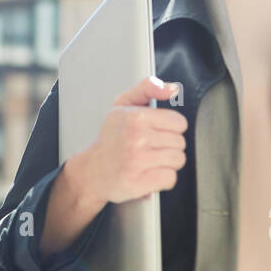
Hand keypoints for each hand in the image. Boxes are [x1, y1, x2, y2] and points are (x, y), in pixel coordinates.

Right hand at [69, 76, 188, 206]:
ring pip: (178, 160)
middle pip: (180, 142)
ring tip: (150, 161)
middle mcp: (137, 138)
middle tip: (150, 148)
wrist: (90, 170)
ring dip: (167, 163)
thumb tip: (172, 89)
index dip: (170, 129)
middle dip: (168, 146)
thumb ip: (147, 88)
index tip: (156, 132)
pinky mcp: (139, 182)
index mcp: (136, 117)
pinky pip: (171, 178)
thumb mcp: (123, 105)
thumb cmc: (110, 138)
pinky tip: (149, 173)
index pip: (179, 123)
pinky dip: (163, 179)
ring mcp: (138, 161)